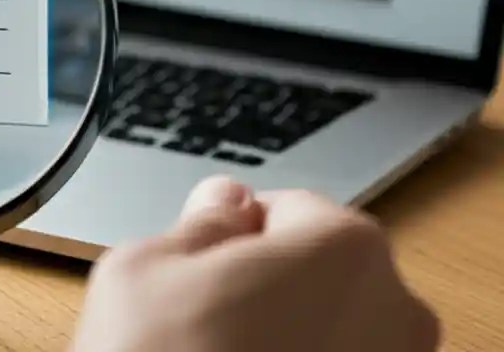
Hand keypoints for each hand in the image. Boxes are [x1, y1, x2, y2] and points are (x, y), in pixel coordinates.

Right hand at [71, 176, 438, 351]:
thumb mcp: (145, 267)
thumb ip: (200, 222)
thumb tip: (225, 204)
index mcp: (344, 249)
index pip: (286, 208)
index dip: (231, 234)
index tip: (201, 263)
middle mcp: (394, 313)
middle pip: (318, 271)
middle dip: (265, 286)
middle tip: (201, 319)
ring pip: (327, 330)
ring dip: (283, 336)